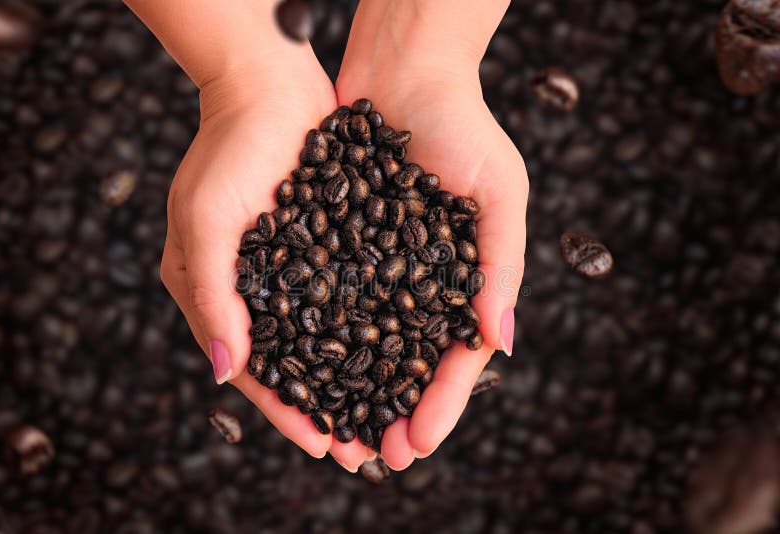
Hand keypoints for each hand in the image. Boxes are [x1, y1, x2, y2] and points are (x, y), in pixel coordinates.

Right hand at [159, 61, 374, 471]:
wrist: (268, 85)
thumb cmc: (228, 150)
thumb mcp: (207, 222)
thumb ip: (213, 297)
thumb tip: (223, 374)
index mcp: (210, 289)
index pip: (252, 368)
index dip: (286, 411)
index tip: (323, 447)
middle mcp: (250, 286)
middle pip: (292, 363)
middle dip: (327, 409)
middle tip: (365, 453)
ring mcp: (288, 267)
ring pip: (324, 338)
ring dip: (354, 378)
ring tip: (388, 415)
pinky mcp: (324, 245)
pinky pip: (347, 298)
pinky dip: (370, 328)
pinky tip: (400, 354)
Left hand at [335, 0, 527, 468]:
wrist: (404, 71)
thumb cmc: (462, 126)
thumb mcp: (498, 191)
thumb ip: (501, 265)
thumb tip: (500, 342)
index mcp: (467, 277)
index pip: (458, 357)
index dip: (442, 403)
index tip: (416, 444)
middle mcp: (424, 280)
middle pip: (411, 362)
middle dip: (398, 410)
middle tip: (378, 458)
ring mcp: (383, 267)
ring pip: (370, 343)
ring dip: (359, 390)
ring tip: (342, 433)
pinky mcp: (343, 245)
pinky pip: (333, 300)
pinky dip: (324, 339)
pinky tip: (308, 372)